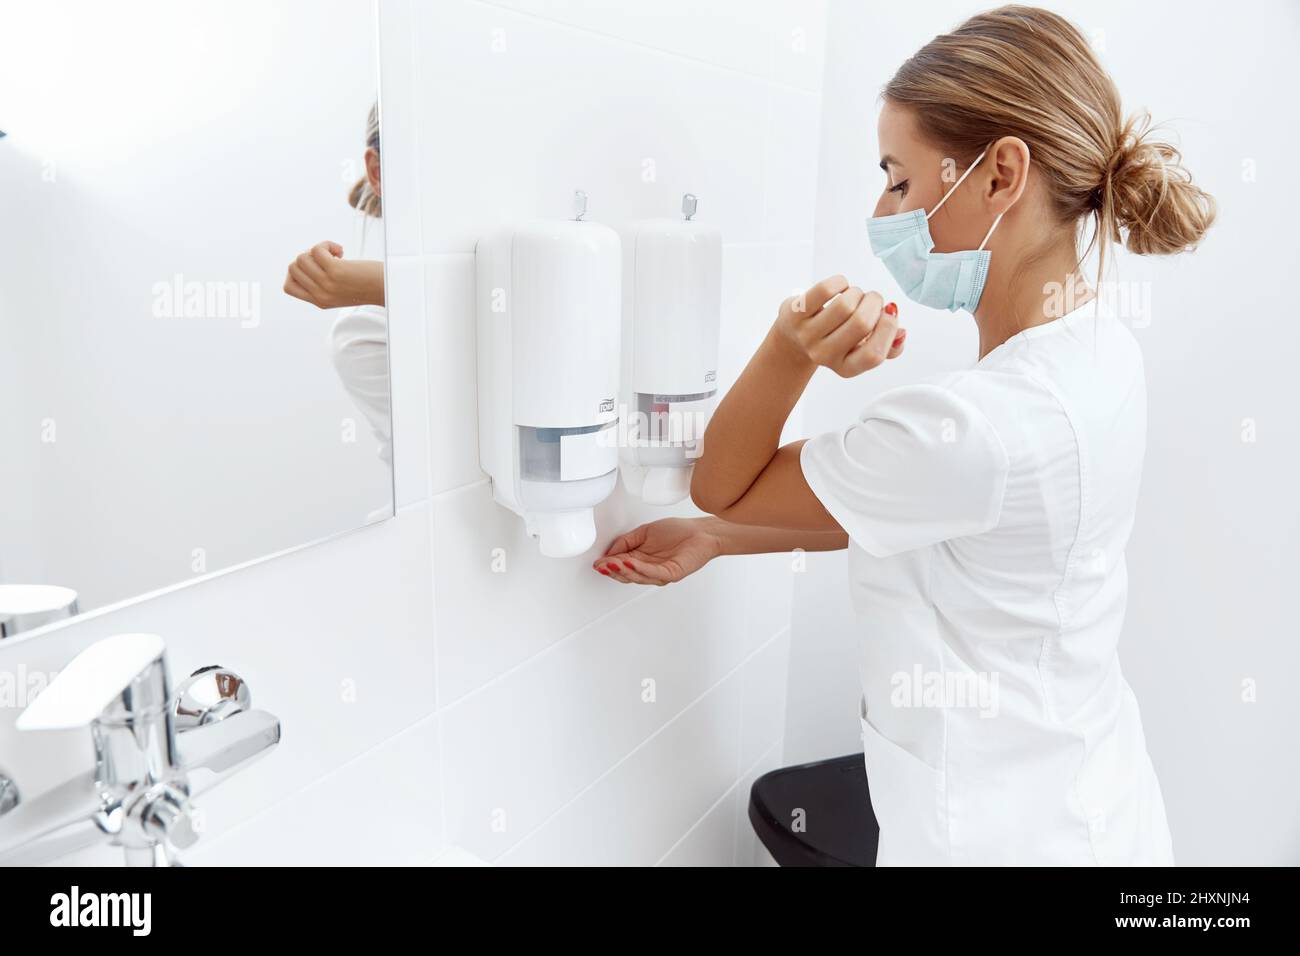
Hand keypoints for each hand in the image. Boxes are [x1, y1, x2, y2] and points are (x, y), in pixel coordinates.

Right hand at [283, 241, 385, 308]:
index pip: (288, 287)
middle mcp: (321, 295)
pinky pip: (317, 250)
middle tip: (326, 259)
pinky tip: (340, 251)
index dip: (295, 273)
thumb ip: (322, 283)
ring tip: (334, 255)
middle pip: (293, 267)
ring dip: (316, 250)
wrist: (388, 288)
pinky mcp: (336, 272)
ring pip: (302, 257)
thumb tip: (307, 259)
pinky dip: (327, 244)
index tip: (313, 268)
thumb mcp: (340, 290)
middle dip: (307, 257)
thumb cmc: (367, 285)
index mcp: (319, 302)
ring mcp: (327, 284)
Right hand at [593, 517, 724, 585]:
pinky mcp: (672, 573)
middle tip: (601, 565)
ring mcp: (661, 573)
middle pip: (627, 574)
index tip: (597, 562)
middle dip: (612, 570)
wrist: (702, 532)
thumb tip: (609, 551)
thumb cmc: (679, 532)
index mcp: (642, 560)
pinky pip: (653, 572)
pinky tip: (629, 562)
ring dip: (622, 570)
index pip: (621, 566)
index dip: (608, 565)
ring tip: (611, 564)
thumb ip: (626, 541)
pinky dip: (639, 568)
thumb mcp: (644, 532)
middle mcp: (650, 569)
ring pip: (638, 576)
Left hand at [775, 275, 904, 377]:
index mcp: (845, 367)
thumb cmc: (835, 340)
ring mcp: (807, 334)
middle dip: (875, 303)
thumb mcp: (861, 349)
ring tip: (855, 295)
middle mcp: (824, 354)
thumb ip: (889, 345)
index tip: (889, 313)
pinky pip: (825, 290)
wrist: (793, 340)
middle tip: (873, 300)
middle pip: (861, 323)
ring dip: (858, 293)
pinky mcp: (796, 313)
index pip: (873, 355)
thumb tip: (901, 332)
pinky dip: (841, 282)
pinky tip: (841, 287)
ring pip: (844, 305)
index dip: (888, 330)